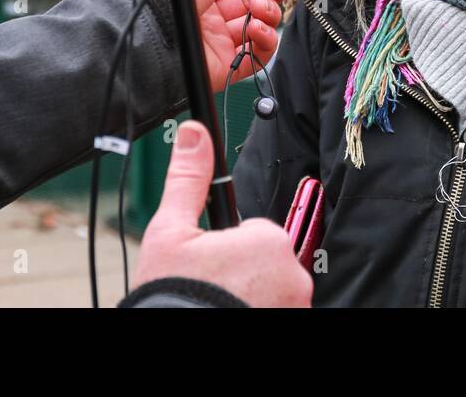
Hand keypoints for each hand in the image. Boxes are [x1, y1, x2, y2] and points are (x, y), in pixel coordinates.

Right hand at [132, 120, 312, 306]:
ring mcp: (296, 305)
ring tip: (220, 308)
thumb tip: (193, 133)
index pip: (255, 235)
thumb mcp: (169, 233)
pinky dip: (261, 311)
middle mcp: (292, 274)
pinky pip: (281, 310)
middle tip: (212, 291)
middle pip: (268, 265)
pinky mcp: (295, 322)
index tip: (209, 271)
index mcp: (267, 240)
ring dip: (254, 298)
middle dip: (243, 276)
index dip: (228, 251)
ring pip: (275, 292)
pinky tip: (233, 315)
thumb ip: (188, 179)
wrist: (173, 333)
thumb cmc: (173, 296)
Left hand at [155, 0, 293, 93]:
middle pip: (259, 2)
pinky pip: (259, 55)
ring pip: (264, 26)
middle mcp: (216, 14)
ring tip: (259, 8)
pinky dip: (267, 40)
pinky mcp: (229, 64)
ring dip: (270, 13)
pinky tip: (257, 28)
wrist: (156, 30)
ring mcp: (223, 39)